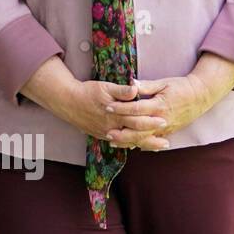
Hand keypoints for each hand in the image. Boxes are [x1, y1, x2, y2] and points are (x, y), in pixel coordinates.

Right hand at [51, 79, 170, 150]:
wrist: (67, 102)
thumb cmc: (87, 92)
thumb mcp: (104, 87)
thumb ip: (121, 90)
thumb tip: (136, 89)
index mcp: (114, 114)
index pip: (137, 119)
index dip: (151, 120)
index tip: (164, 120)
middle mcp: (111, 126)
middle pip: (135, 133)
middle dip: (152, 136)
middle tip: (166, 139)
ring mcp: (106, 133)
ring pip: (129, 141)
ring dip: (144, 144)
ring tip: (158, 146)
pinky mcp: (102, 135)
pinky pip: (120, 142)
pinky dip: (131, 144)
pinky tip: (139, 145)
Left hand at [107, 74, 216, 143]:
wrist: (200, 96)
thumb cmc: (180, 87)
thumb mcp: (163, 83)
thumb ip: (146, 85)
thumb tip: (131, 83)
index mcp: (159, 105)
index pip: (137, 108)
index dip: (121, 108)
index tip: (107, 107)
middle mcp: (162, 119)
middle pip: (139, 129)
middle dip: (123, 132)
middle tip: (107, 132)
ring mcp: (166, 128)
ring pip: (145, 138)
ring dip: (128, 141)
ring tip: (113, 142)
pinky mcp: (168, 132)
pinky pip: (152, 141)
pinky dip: (140, 144)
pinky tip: (128, 146)